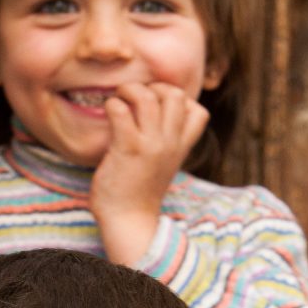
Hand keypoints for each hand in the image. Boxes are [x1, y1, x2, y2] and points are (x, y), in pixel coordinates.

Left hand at [90, 82, 208, 265]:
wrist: (128, 221)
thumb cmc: (139, 192)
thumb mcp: (163, 165)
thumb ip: (165, 143)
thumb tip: (152, 117)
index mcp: (181, 148)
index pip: (199, 112)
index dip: (180, 100)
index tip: (159, 105)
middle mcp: (170, 143)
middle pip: (176, 95)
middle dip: (154, 87)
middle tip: (135, 97)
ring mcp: (151, 145)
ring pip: (149, 96)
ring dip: (129, 90)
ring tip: (119, 98)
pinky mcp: (127, 149)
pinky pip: (120, 110)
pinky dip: (112, 105)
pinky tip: (108, 114)